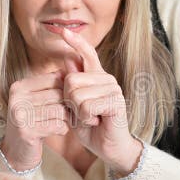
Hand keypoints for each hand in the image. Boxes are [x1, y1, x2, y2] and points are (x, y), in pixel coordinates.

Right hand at [0, 71, 68, 170]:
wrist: (17, 151)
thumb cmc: (33, 121)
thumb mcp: (38, 99)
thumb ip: (53, 83)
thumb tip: (75, 62)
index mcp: (19, 86)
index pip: (55, 78)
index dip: (67, 90)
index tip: (69, 101)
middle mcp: (17, 98)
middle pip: (58, 94)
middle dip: (69, 105)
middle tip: (71, 114)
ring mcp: (20, 115)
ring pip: (60, 110)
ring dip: (67, 118)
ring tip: (64, 122)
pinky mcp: (27, 131)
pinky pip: (58, 125)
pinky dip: (63, 129)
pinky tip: (58, 130)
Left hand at [60, 27, 141, 175]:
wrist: (110, 148)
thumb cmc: (92, 128)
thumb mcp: (76, 106)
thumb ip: (72, 85)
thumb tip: (67, 58)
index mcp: (97, 77)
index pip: (87, 53)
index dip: (76, 42)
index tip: (63, 31)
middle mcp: (106, 79)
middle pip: (70, 80)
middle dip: (69, 102)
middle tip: (83, 113)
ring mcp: (113, 89)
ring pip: (76, 94)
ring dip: (78, 113)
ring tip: (91, 118)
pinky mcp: (116, 102)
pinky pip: (87, 106)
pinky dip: (86, 118)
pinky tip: (97, 122)